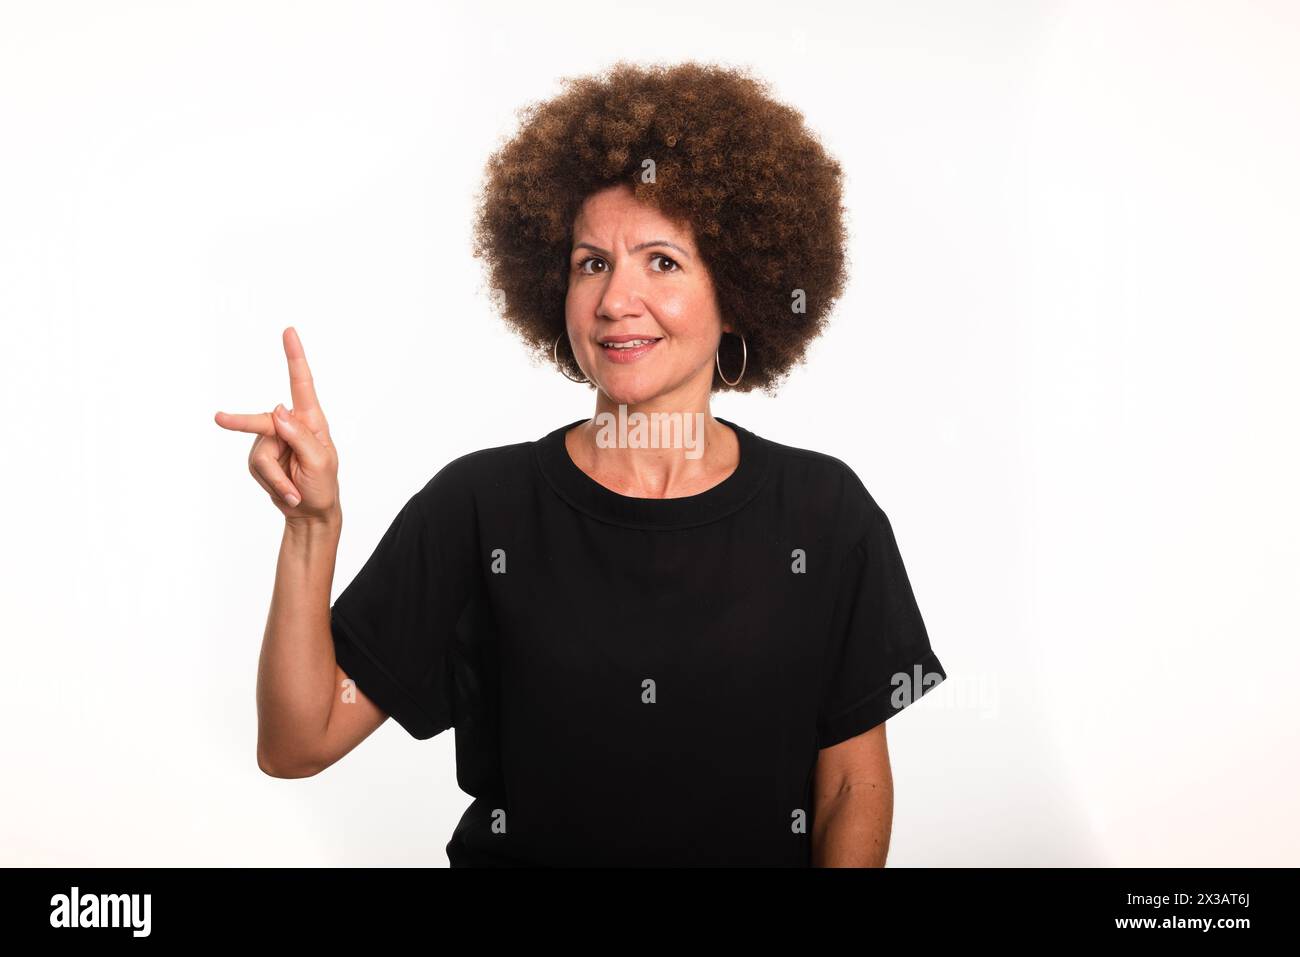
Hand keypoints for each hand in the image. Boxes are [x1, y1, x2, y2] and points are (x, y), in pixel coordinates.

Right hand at [214, 327, 339, 523]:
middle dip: (240, 424)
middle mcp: (289, 425)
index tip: (289, 332)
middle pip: (260, 420)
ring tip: (293, 490)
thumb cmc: (323, 485)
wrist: (310, 512)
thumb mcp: (319, 462)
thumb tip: (279, 409)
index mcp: (311, 421)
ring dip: (275, 478)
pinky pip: (256, 467)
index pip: (301, 384)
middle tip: (218, 418)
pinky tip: (286, 491)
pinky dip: (271, 483)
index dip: (295, 357)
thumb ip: (300, 436)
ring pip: (258, 454)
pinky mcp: (260, 457)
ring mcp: (271, 441)